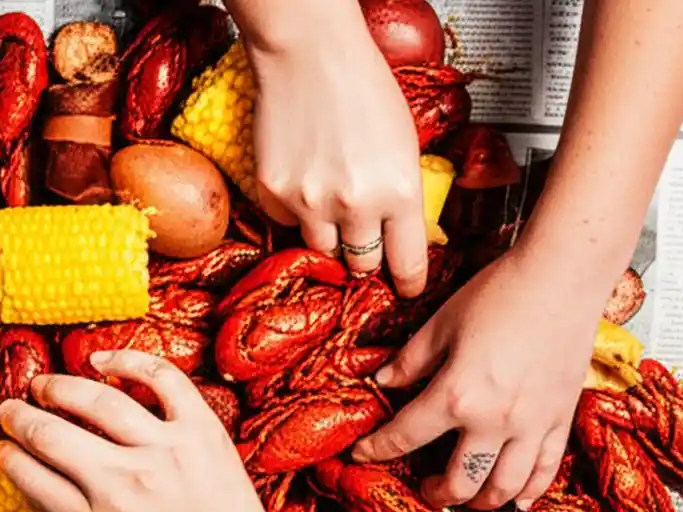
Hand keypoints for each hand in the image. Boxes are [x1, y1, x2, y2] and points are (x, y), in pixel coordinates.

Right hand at [0, 350, 296, 511]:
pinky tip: (102, 360)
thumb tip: (49, 500)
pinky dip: (128, 361)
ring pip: (96, 398)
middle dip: (19, 418)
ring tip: (45, 384)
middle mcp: (124, 482)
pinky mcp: (201, 430)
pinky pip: (161, 379)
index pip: (31, 477)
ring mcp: (164, 451)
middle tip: (10, 410)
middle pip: (50, 434)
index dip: (8, 457)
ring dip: (58, 386)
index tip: (1, 447)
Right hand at [245, 24, 427, 295]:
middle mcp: (356, 205)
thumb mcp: (404, 143)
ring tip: (330, 201)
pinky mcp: (274, 193)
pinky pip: (286, 223)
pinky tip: (303, 177)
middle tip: (363, 237)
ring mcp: (311, 202)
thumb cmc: (362, 85)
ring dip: (329, 235)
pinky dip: (295, 210)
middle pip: (362, 265)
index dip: (408, 282)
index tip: (405, 288)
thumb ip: (402, 192)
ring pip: (322, 250)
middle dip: (365, 255)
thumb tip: (400, 232)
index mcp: (399, 191)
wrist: (309, 53)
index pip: (408, 265)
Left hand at [353, 242, 604, 510]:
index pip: (405, 436)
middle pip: (459, 481)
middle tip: (424, 488)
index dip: (376, 449)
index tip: (361, 454)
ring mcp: (532, 426)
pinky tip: (515, 500)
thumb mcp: (441, 323)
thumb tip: (382, 381)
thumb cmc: (499, 293)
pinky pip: (544, 471)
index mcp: (456, 395)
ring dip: (479, 501)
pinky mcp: (561, 420)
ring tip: (466, 495)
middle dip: (434, 492)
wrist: (562, 277)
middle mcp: (494, 421)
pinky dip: (528, 492)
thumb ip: (411, 360)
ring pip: (503, 487)